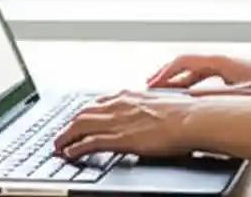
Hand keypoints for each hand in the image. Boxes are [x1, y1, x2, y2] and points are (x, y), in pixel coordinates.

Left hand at [54, 90, 195, 160]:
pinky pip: (88, 142)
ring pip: (80, 125)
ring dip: (66, 136)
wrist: (191, 119)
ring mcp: (117, 120)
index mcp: (130, 96)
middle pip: (83, 112)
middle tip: (63, 135)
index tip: (80, 119)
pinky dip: (75, 148)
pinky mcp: (118, 138)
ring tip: (59, 146)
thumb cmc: (184, 113)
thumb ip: (146, 108)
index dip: (86, 113)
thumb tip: (147, 116)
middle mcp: (119, 104)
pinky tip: (70, 154)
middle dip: (70, 124)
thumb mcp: (160, 104)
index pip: (99, 102)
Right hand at [148, 54, 250, 99]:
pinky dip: (194, 85)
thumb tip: (188, 99)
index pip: (183, 61)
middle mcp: (223, 62)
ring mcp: (230, 68)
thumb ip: (213, 97)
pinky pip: (207, 78)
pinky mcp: (237, 76)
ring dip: (179, 81)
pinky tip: (193, 97)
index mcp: (221, 62)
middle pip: (187, 65)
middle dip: (167, 75)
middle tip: (150, 86)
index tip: (150, 83)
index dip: (164, 72)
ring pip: (196, 72)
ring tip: (166, 92)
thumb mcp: (241, 95)